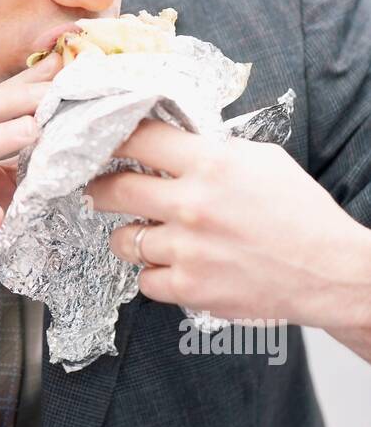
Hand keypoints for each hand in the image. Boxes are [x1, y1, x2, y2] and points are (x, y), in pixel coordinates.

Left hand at [84, 119, 370, 329]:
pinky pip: (145, 281)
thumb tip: (172, 145)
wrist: (327, 270)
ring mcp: (187, 249)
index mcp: (210, 163)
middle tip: (99, 190)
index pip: (138, 139)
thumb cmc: (300, 212)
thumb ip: (213, 151)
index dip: (115, 140)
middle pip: (114, 190)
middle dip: (101, 189)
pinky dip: (156, 275)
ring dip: (132, 237)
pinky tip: (175, 267)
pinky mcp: (189, 287)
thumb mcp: (262, 159)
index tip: (104, 145)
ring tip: (149, 235)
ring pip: (123, 240)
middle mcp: (191, 204)